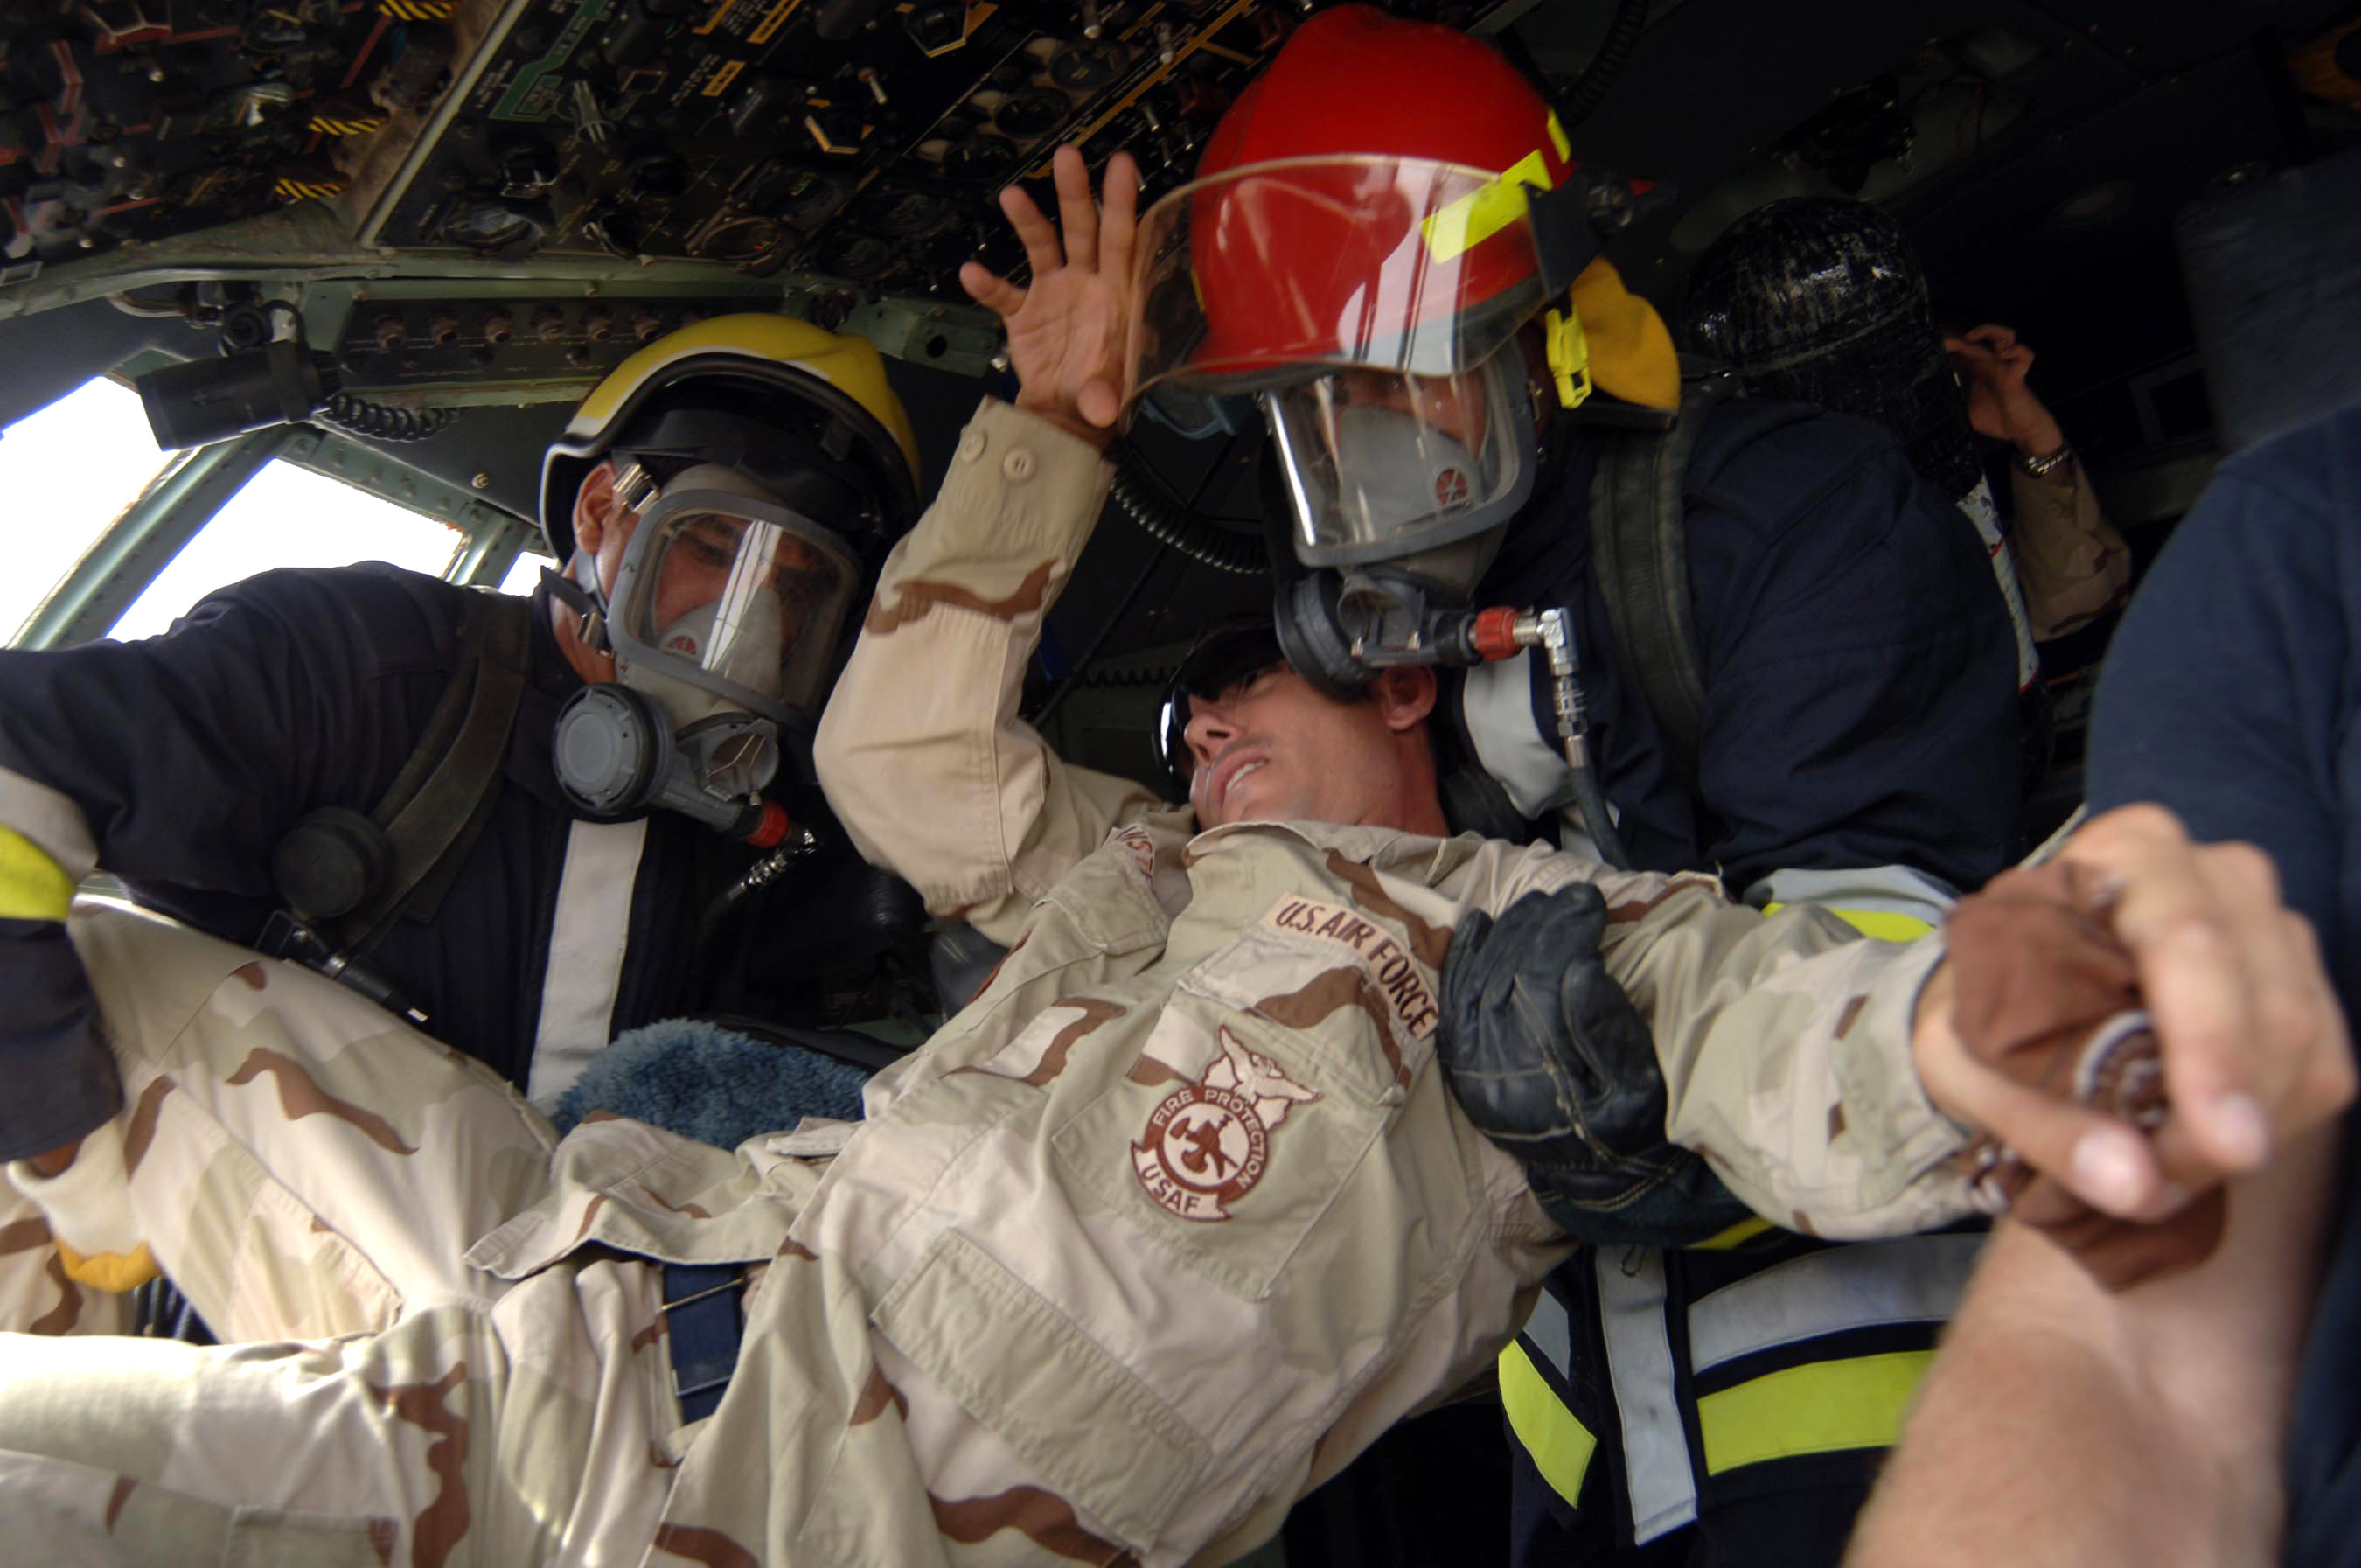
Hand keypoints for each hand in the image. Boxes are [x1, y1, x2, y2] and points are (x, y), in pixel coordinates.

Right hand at [959, 145, 1137, 447]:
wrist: (1064, 416)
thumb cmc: (1098, 395)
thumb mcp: (1106, 396)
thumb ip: (1103, 397)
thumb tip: (1102, 408)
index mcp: (1117, 295)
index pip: (1122, 242)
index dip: (1122, 204)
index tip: (1122, 165)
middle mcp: (1086, 284)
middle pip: (1083, 229)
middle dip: (1075, 193)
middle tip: (1068, 155)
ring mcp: (1053, 293)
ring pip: (1042, 246)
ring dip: (1028, 220)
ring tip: (1012, 196)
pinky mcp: (1023, 313)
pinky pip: (1003, 294)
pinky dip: (988, 285)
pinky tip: (973, 274)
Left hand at [1437, 884, 1749, 1244]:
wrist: (1599, 1180)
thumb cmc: (1631, 1131)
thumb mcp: (1640, 1089)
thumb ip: (1609, 1031)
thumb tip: (1583, 966)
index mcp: (1542, 1081)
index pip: (1539, 985)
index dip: (1564, 935)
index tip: (1592, 901)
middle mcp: (1494, 1075)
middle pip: (1506, 977)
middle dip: (1540, 926)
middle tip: (1573, 896)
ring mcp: (1471, 1069)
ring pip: (1478, 981)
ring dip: (1508, 933)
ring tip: (1542, 903)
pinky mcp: (1463, 1064)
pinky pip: (1454, 1001)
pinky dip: (1464, 959)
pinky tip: (1479, 922)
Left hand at [1913, 805, 2353, 1220]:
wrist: (2021, 999)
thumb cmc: (1984, 1011)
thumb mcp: (1961, 1060)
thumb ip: (2034, 1118)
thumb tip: (2130, 1182)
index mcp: (2122, 853)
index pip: (2186, 937)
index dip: (2210, 1044)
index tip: (2222, 1144)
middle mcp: (2214, 872)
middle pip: (2261, 1001)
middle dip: (2214, 1118)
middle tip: (2150, 1188)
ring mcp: (2272, 924)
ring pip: (2299, 1043)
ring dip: (2235, 1133)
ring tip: (2154, 1168)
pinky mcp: (2307, 984)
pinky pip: (2322, 1070)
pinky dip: (2266, 1127)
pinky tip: (2200, 1143)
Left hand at [1942, 323, 2064, 457]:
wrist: (2022, 431)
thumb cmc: (1997, 420)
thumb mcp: (1966, 413)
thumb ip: (1951, 407)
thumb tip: (1930, 412)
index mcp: (1977, 370)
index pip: (1961, 350)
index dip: (1947, 343)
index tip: (1927, 343)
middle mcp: (1990, 364)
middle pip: (1976, 339)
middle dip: (1957, 335)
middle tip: (1938, 337)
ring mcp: (2004, 367)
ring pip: (2005, 336)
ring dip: (1989, 331)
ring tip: (1969, 338)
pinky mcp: (2016, 376)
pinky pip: (2023, 356)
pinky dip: (2016, 352)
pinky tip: (2003, 356)